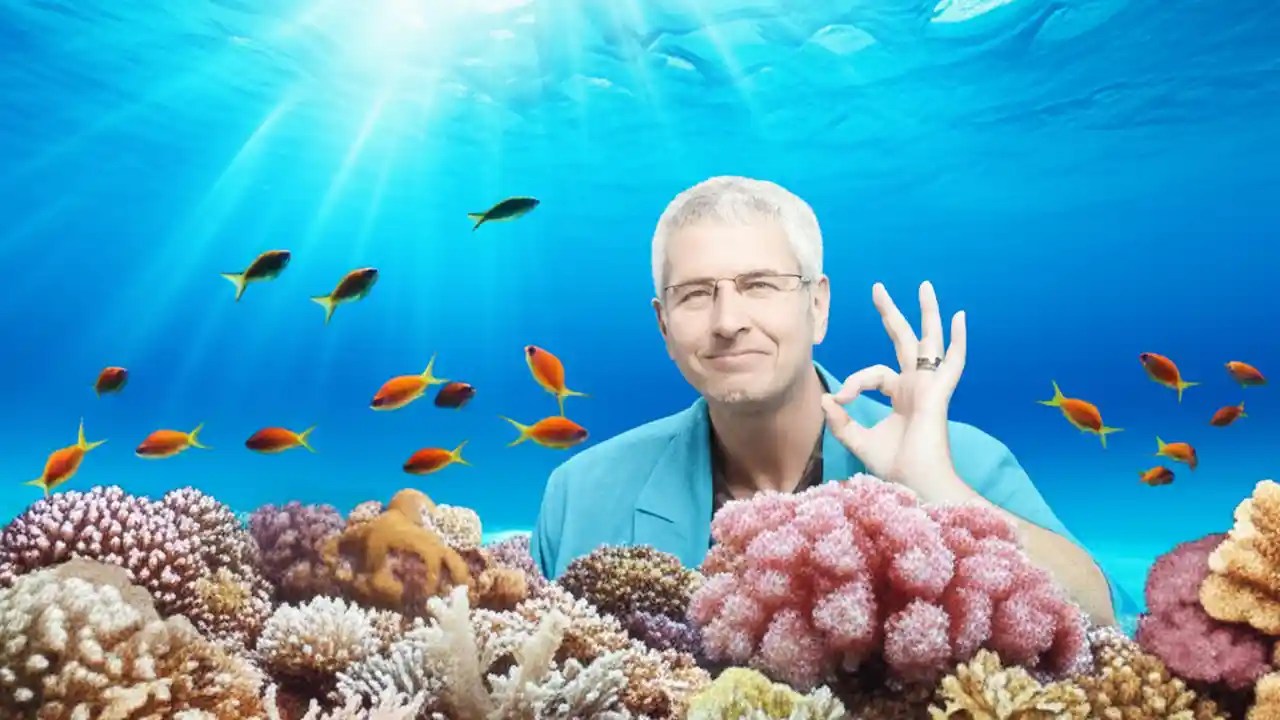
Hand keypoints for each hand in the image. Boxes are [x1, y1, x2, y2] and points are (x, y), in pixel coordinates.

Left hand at [820, 281, 966, 487]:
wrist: (916, 484)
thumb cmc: (894, 467)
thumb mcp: (858, 441)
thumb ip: (841, 421)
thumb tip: (827, 398)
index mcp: (900, 397)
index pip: (872, 374)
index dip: (853, 382)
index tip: (841, 401)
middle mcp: (916, 387)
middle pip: (903, 341)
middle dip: (890, 314)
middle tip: (877, 288)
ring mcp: (929, 387)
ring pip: (929, 342)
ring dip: (927, 313)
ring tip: (924, 286)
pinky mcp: (938, 393)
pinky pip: (952, 362)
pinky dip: (957, 341)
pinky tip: (959, 317)